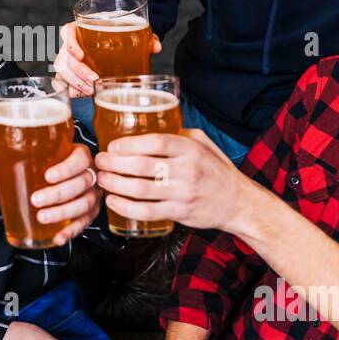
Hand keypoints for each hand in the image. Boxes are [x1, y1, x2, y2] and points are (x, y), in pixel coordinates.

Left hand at [0, 143, 100, 244]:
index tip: (47, 176)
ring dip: (63, 213)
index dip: (66, 169)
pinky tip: (58, 238)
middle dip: (58, 194)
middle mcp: (91, 175)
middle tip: (36, 200)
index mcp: (80, 156)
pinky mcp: (91, 213)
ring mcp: (93, 195)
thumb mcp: (38, 158)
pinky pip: (84, 223)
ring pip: (83, 205)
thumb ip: (15, 159)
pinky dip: (71, 232)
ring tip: (42, 217)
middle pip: (81, 184)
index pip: (79, 160)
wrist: (68, 177)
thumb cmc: (52, 164)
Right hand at [53, 20, 161, 97]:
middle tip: (93, 80)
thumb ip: (144, 37)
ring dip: (75, 83)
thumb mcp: (131, 32)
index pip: (67, 32)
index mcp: (81, 29)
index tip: (80, 55)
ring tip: (90, 91)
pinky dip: (72, 89)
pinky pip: (64, 82)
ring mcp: (69, 60)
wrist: (116, 40)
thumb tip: (155, 46)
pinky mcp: (70, 73)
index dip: (70, 43)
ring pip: (62, 71)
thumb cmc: (118, 34)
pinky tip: (82, 95)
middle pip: (64, 56)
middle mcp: (72, 44)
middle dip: (77, 72)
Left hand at [95, 127, 244, 232]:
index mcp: (191, 149)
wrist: (238, 202)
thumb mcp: (203, 143)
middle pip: (142, 166)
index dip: (130, 144)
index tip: (113, 146)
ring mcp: (184, 193)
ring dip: (115, 184)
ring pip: (141, 189)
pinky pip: (148, 211)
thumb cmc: (216, 170)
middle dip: (114, 164)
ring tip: (102, 179)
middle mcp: (188, 170)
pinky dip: (126, 207)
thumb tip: (148, 126)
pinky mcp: (180, 212)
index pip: (157, 143)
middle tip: (100, 162)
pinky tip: (113, 201)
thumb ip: (178, 134)